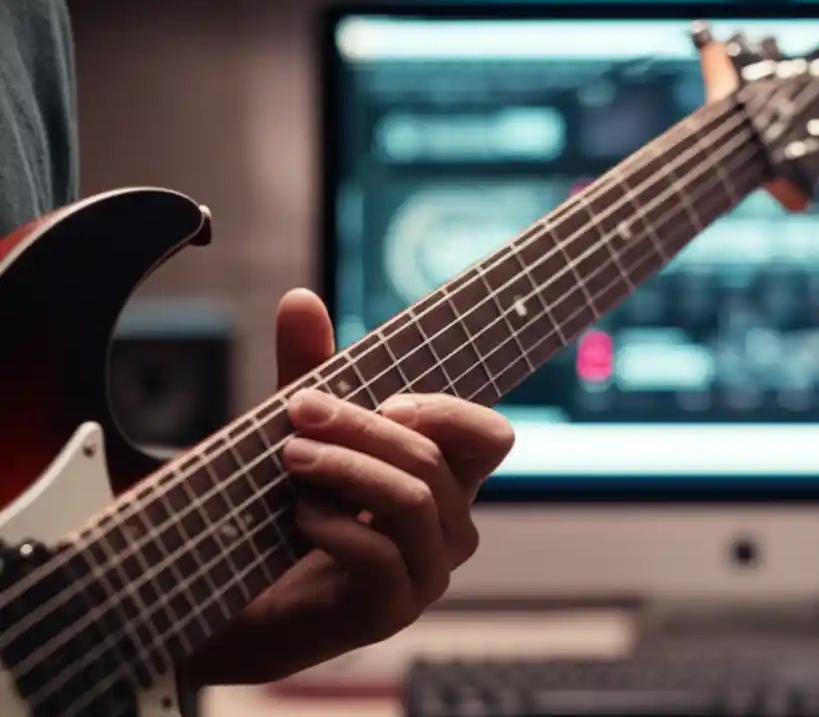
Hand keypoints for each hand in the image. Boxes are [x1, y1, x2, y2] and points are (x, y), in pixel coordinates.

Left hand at [182, 288, 513, 685]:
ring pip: (414, 501)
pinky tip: (297, 515)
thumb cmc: (281, 517)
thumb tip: (299, 298)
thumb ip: (306, 371)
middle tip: (299, 408)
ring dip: (347, 468)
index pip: (490, 437)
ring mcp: (425, 574)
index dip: (449, 412)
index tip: (385, 399)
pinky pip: (379, 556)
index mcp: (443, 482)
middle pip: (434, 459)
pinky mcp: (389, 611)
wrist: (235, 608)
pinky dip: (333, 524)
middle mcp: (447, 528)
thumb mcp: (298, 433)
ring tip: (290, 456)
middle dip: (363, 425)